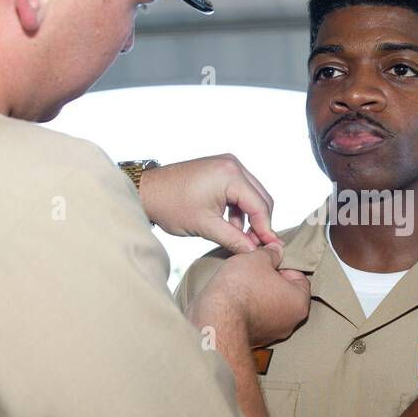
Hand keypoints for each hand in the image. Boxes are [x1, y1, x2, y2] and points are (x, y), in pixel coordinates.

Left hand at [136, 154, 280, 253]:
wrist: (146, 191)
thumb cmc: (170, 205)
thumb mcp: (205, 226)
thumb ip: (234, 239)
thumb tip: (254, 252)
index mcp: (230, 175)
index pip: (260, 205)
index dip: (266, 229)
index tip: (270, 248)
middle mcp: (232, 164)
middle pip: (260, 198)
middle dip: (260, 223)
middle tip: (256, 245)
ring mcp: (226, 164)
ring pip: (251, 194)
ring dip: (249, 217)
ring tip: (240, 238)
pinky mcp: (220, 168)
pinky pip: (239, 190)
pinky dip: (239, 208)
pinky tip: (230, 226)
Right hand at [187, 246, 310, 347]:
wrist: (214, 318)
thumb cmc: (239, 288)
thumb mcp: (257, 258)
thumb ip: (271, 253)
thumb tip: (276, 251)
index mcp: (299, 303)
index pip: (300, 278)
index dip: (284, 265)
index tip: (269, 261)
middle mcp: (290, 323)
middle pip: (286, 294)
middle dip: (272, 281)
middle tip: (256, 270)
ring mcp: (272, 334)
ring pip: (270, 307)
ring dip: (260, 295)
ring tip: (243, 284)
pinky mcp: (255, 340)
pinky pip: (256, 319)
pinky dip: (249, 310)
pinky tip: (237, 300)